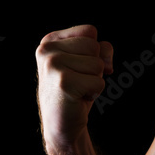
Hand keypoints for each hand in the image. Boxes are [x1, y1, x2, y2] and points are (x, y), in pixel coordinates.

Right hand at [35, 24, 113, 151]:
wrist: (62, 123)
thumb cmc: (76, 89)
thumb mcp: (86, 62)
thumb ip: (101, 50)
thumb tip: (107, 61)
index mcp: (50, 40)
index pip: (89, 31)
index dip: (95, 50)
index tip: (80, 66)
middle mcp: (47, 50)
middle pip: (95, 46)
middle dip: (95, 67)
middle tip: (78, 80)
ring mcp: (53, 65)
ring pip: (98, 64)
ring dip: (94, 80)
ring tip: (78, 89)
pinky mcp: (64, 81)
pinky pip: (99, 81)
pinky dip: (95, 92)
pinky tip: (78, 98)